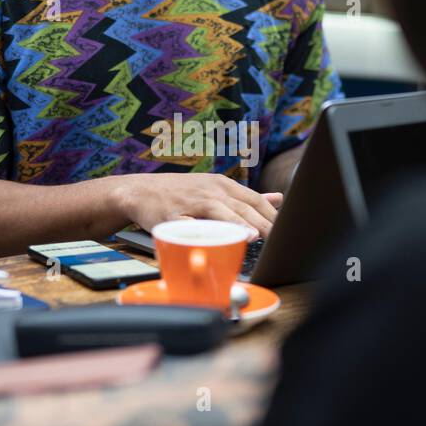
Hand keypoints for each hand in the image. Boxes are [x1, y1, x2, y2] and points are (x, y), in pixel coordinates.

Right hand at [115, 173, 281, 238]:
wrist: (139, 191)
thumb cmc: (180, 193)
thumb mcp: (214, 188)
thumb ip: (246, 197)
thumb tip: (278, 199)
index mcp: (222, 185)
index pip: (253, 199)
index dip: (271, 214)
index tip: (286, 230)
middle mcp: (209, 191)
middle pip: (241, 206)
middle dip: (261, 222)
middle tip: (278, 238)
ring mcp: (190, 203)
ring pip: (218, 212)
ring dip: (236, 224)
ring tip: (251, 236)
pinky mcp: (171, 216)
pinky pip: (188, 226)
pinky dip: (202, 233)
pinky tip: (213, 241)